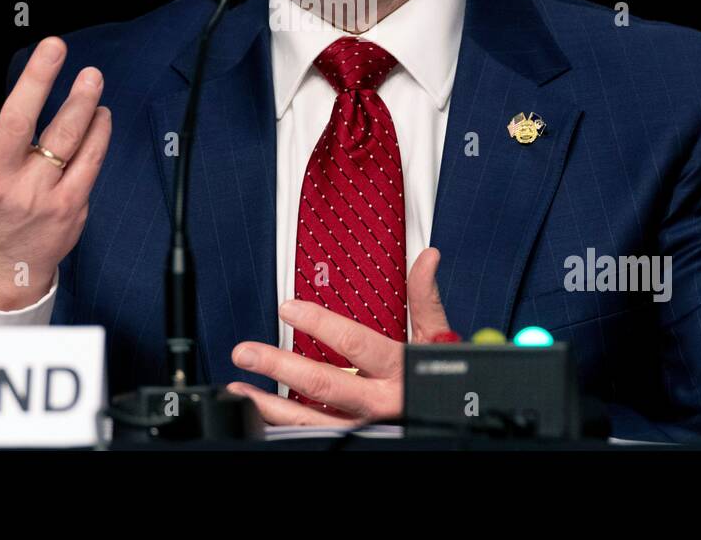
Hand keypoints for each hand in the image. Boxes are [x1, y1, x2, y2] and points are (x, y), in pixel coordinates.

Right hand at [0, 37, 111, 309]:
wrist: (3, 265)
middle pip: (17, 123)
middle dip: (37, 81)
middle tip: (54, 46)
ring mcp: (36, 194)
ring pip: (63, 140)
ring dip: (80, 103)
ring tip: (91, 75)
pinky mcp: (68, 205)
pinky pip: (89, 161)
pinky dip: (98, 132)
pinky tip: (100, 112)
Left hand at [227, 247, 451, 425]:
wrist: (460, 426)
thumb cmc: (445, 382)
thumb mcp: (440, 340)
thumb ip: (425, 299)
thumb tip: (427, 258)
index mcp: (401, 370)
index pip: (355, 344)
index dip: (320, 324)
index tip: (288, 308)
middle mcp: (381, 403)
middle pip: (324, 384)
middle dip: (279, 366)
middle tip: (246, 352)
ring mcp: (367, 427)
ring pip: (312, 420)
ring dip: (270, 405)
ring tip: (240, 389)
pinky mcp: (357, 442)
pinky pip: (315, 437)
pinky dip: (285, 427)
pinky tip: (261, 415)